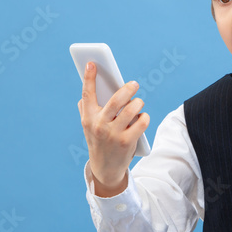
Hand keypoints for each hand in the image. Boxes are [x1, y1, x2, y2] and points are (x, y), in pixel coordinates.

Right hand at [78, 62, 149, 196]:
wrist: (105, 168)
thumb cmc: (99, 140)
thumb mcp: (89, 126)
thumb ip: (87, 107)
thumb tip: (93, 83)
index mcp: (88, 118)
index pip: (87, 94)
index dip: (89, 77)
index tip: (93, 63)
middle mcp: (99, 125)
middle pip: (116, 99)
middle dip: (127, 88)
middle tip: (134, 84)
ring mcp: (113, 134)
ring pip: (132, 108)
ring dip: (138, 103)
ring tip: (138, 103)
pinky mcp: (127, 141)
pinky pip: (142, 121)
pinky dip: (144, 117)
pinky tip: (142, 117)